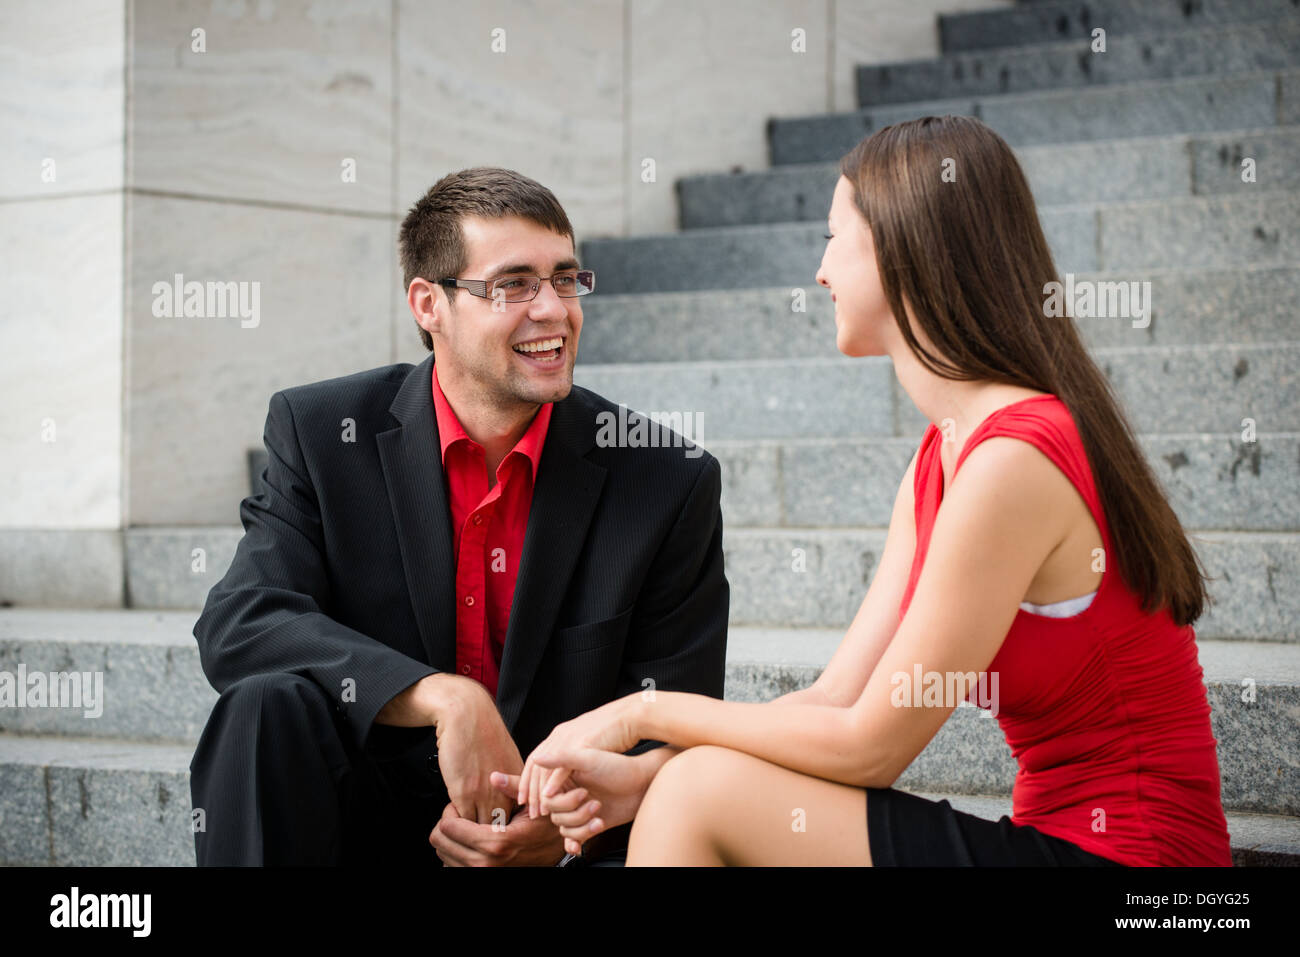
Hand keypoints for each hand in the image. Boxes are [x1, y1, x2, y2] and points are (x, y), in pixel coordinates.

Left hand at [428, 798, 565, 866]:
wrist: (557, 853)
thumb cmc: (547, 827)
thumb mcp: (535, 803)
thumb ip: (513, 787)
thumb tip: (494, 776)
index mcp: (496, 842)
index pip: (448, 828)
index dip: (450, 813)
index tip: (460, 806)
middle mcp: (486, 863)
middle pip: (440, 842)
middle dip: (446, 825)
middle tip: (459, 816)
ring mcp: (483, 873)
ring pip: (443, 855)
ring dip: (450, 839)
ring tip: (466, 829)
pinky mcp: (482, 877)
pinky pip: (452, 866)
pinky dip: (455, 853)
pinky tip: (469, 842)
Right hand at [433, 678, 524, 824]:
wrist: (466, 714)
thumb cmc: (482, 730)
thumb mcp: (506, 754)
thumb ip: (508, 777)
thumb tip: (505, 794)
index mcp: (518, 781)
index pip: (518, 815)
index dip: (505, 822)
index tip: (495, 823)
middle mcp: (505, 790)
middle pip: (502, 826)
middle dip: (490, 832)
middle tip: (477, 831)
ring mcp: (486, 794)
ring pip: (482, 828)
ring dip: (471, 828)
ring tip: (462, 824)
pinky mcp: (465, 793)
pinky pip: (463, 820)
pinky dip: (457, 820)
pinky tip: (452, 812)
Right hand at [495, 748, 650, 855]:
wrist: (642, 784)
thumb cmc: (617, 767)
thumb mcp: (589, 758)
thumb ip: (562, 759)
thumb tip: (538, 758)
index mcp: (562, 776)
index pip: (545, 794)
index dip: (555, 798)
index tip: (574, 795)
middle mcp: (567, 793)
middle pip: (553, 813)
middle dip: (573, 811)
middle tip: (594, 802)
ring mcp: (577, 809)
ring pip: (564, 827)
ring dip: (581, 825)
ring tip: (599, 814)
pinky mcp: (587, 823)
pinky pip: (573, 838)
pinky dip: (578, 840)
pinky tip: (586, 838)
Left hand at [516, 694, 641, 821]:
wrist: (630, 717)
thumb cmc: (613, 731)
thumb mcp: (586, 740)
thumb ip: (572, 751)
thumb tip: (566, 769)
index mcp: (559, 734)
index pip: (534, 760)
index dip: (527, 780)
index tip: (524, 799)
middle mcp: (560, 736)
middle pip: (535, 766)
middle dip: (529, 791)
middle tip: (529, 811)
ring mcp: (569, 739)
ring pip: (545, 768)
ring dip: (539, 792)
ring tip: (539, 811)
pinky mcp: (581, 744)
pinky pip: (563, 766)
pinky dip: (553, 782)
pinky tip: (550, 796)